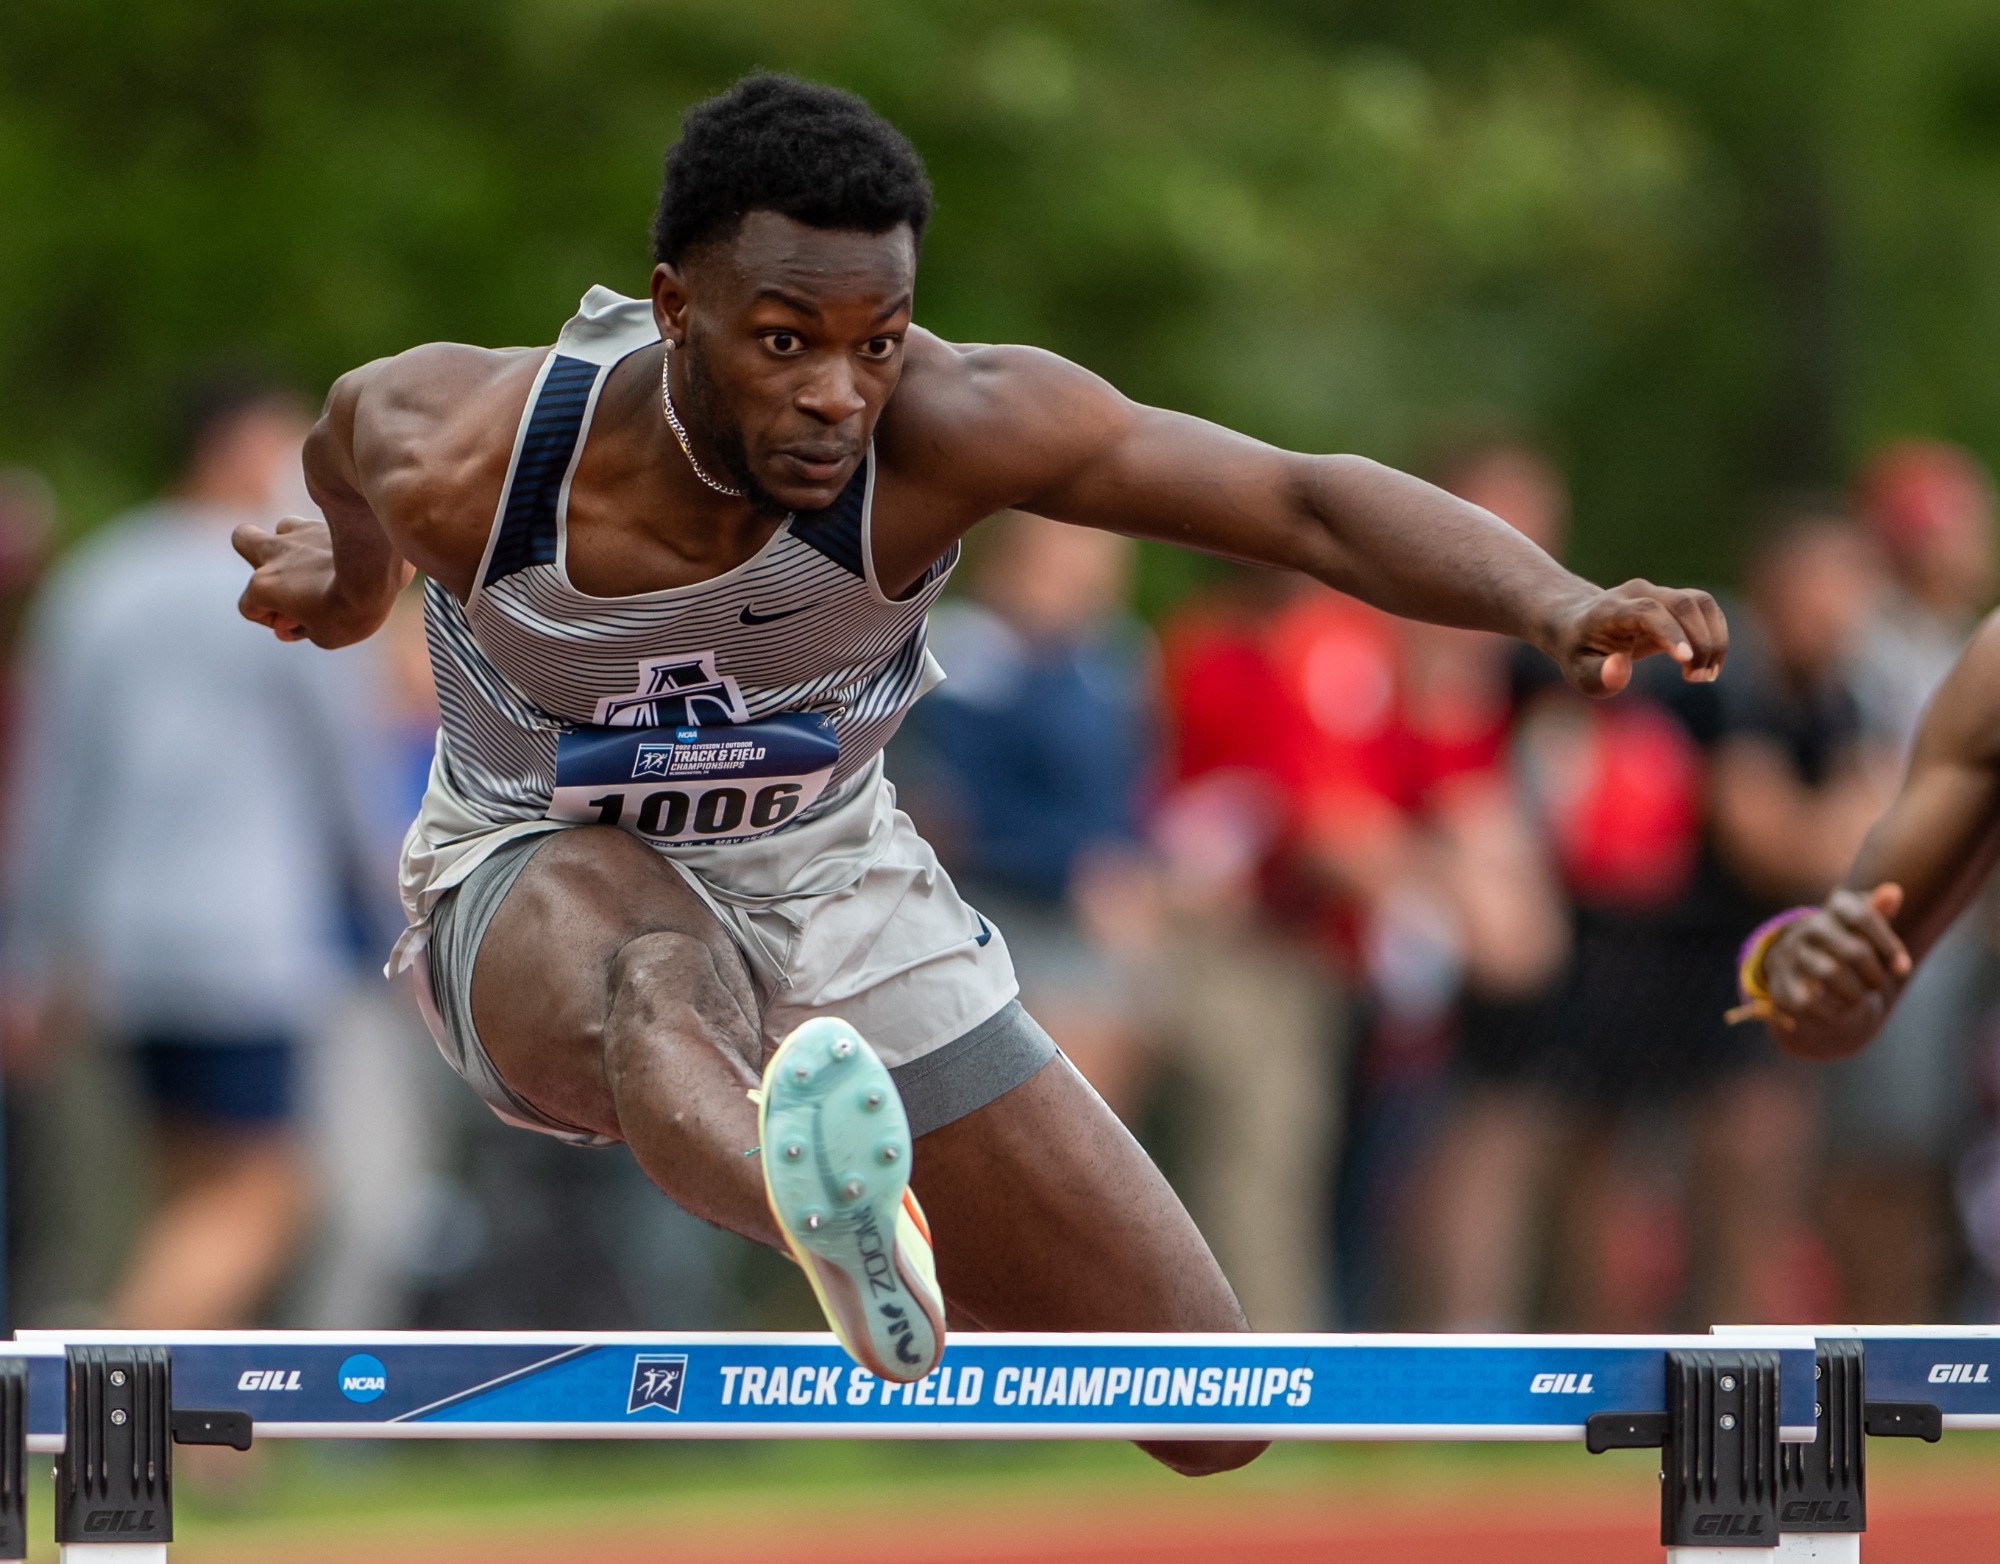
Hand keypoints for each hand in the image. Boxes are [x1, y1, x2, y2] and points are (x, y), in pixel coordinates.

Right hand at [234, 517, 389, 647]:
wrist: (380, 575)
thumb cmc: (350, 612)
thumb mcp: (325, 637)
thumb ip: (301, 631)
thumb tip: (288, 627)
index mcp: (264, 585)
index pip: (249, 606)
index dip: (271, 620)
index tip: (296, 624)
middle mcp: (275, 553)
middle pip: (242, 537)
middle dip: (255, 556)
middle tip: (287, 579)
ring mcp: (302, 533)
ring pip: (283, 527)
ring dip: (296, 547)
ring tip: (320, 567)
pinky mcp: (332, 523)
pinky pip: (320, 528)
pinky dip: (327, 543)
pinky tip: (349, 559)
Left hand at [1549, 579, 1727, 695]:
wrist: (1577, 621)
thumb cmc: (1580, 651)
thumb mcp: (1579, 671)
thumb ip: (1599, 674)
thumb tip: (1620, 667)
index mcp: (1610, 609)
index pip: (1646, 612)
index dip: (1669, 632)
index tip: (1686, 660)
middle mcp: (1637, 593)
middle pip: (1681, 604)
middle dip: (1699, 642)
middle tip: (1697, 678)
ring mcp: (1658, 592)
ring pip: (1701, 603)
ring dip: (1714, 639)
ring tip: (1705, 675)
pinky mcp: (1675, 599)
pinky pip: (1706, 608)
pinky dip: (1716, 635)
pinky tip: (1707, 665)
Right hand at [1762, 883, 1912, 1059]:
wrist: (1793, 960)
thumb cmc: (1842, 941)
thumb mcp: (1860, 923)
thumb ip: (1878, 910)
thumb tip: (1894, 892)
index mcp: (1833, 909)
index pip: (1864, 917)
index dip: (1889, 945)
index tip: (1903, 968)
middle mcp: (1809, 928)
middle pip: (1853, 951)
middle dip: (1874, 975)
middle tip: (1878, 986)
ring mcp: (1792, 955)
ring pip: (1830, 974)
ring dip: (1854, 993)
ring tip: (1858, 998)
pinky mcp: (1780, 984)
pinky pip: (1808, 1002)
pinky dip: (1831, 1011)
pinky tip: (1839, 1010)